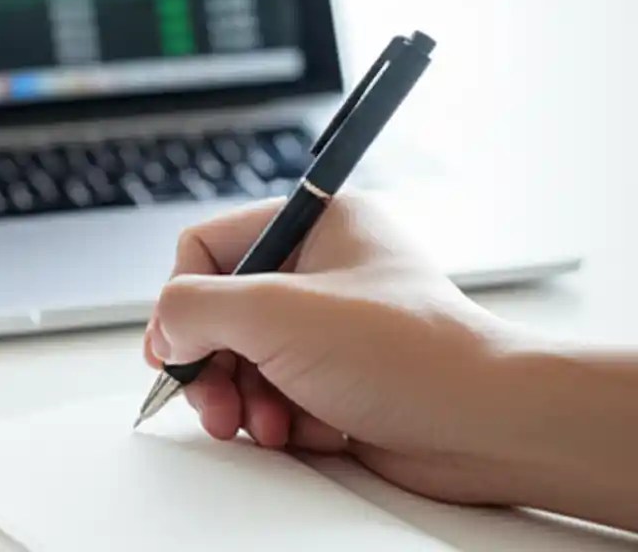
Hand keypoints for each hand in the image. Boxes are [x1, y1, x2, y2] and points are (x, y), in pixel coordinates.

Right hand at [143, 194, 525, 505]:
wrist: (486, 425)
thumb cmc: (407, 353)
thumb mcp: (274, 312)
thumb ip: (194, 307)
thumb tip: (168, 329)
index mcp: (315, 224)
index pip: (208, 247)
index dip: (182, 299)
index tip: (176, 347)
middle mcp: (322, 271)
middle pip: (220, 313)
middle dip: (212, 364)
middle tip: (213, 398)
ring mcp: (331, 328)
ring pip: (242, 361)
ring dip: (241, 399)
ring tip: (261, 422)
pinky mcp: (340, 380)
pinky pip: (275, 396)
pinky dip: (277, 420)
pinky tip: (301, 432)